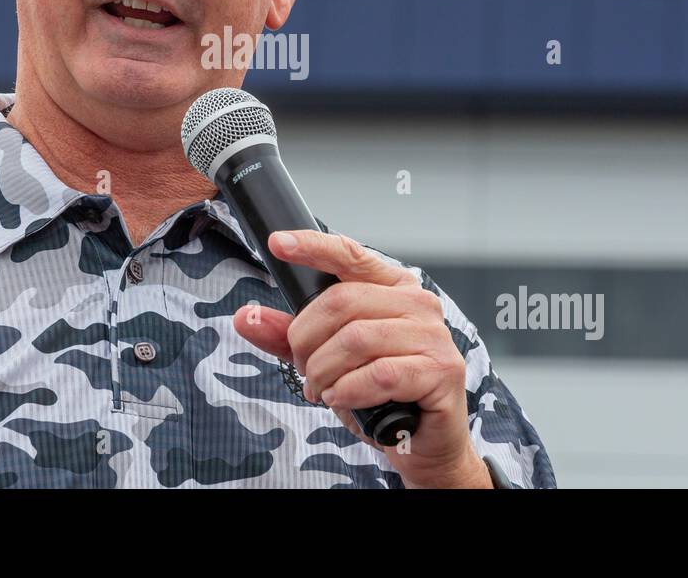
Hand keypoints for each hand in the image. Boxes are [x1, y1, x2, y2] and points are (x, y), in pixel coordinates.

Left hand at [232, 229, 493, 488]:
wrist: (421, 444)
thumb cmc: (377, 395)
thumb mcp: (326, 361)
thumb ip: (289, 337)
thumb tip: (245, 317)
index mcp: (392, 286)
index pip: (350, 255)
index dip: (312, 246)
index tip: (277, 243)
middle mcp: (417, 301)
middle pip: (341, 302)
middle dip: (307, 341)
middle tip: (305, 370)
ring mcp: (434, 334)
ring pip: (356, 338)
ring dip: (325, 371)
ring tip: (323, 390)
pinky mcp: (442, 369)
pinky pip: (380, 373)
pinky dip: (349, 390)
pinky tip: (342, 399)